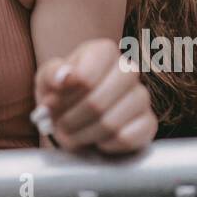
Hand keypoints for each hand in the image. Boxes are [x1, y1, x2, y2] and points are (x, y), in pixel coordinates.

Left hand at [32, 38, 156, 153]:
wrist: (75, 115)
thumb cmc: (60, 93)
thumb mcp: (47, 79)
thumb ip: (52, 73)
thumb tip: (64, 77)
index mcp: (103, 51)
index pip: (85, 78)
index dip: (65, 97)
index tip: (51, 103)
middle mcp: (128, 70)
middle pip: (97, 103)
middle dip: (71, 120)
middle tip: (59, 126)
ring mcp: (141, 97)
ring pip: (111, 124)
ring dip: (84, 135)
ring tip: (71, 135)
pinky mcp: (148, 123)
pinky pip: (127, 139)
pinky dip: (106, 145)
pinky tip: (97, 139)